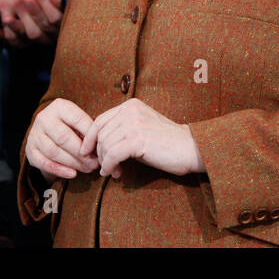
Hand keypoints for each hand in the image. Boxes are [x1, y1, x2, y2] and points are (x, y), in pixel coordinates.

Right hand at [0, 0, 74, 55]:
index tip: (58, 27)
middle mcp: (20, 4)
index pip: (51, 18)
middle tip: (44, 40)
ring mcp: (3, 8)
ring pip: (12, 35)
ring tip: (24, 44)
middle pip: (33, 32)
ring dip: (18, 42)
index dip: (57, 26)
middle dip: (41, 38)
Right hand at [25, 98, 99, 181]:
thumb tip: (104, 146)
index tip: (101, 148)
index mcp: (59, 106)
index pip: (78, 119)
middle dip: (81, 153)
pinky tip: (73, 174)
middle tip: (95, 163)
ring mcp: (35, 134)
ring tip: (88, 169)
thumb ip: (89, 130)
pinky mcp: (30, 151)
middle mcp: (44, 118)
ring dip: (73, 163)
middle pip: (64, 137)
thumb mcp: (79, 122)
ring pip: (54, 151)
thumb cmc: (71, 127)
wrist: (48, 133)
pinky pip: (44, 163)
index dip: (90, 135)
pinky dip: (60, 170)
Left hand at [81, 99, 203, 178]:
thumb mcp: (142, 128)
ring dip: (105, 162)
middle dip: (98, 153)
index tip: (87, 153)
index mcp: (131, 105)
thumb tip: (98, 146)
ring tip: (113, 172)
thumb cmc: (167, 143)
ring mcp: (133, 123)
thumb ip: (122, 130)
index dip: (90, 138)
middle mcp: (130, 110)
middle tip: (105, 167)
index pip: (100, 120)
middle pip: (100, 133)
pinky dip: (109, 166)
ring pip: (105, 145)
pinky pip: (112, 155)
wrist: (191, 149)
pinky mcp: (137, 139)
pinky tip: (114, 173)